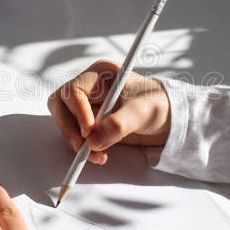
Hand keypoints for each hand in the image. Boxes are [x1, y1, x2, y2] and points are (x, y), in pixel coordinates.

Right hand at [47, 59, 170, 164]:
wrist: (168, 118)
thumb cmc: (158, 104)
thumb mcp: (141, 112)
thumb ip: (118, 125)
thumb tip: (94, 142)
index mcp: (100, 74)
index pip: (74, 90)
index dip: (78, 111)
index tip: (89, 131)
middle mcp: (90, 87)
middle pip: (61, 104)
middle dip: (68, 127)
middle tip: (82, 146)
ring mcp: (88, 105)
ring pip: (65, 122)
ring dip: (76, 141)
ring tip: (96, 155)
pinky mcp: (90, 123)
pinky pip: (76, 135)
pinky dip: (84, 148)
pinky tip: (99, 156)